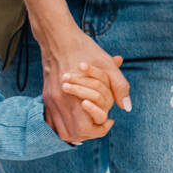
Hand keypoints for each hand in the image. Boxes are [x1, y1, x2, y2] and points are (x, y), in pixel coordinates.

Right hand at [36, 19, 131, 144]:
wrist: (58, 38)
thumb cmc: (85, 50)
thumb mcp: (108, 66)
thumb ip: (119, 87)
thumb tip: (127, 108)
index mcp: (75, 97)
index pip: (85, 129)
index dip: (101, 129)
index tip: (110, 120)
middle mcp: (59, 102)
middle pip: (73, 135)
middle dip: (90, 133)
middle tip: (101, 123)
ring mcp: (50, 100)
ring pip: (61, 131)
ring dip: (77, 132)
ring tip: (91, 123)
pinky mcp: (46, 97)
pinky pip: (51, 122)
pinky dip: (65, 125)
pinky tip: (77, 120)